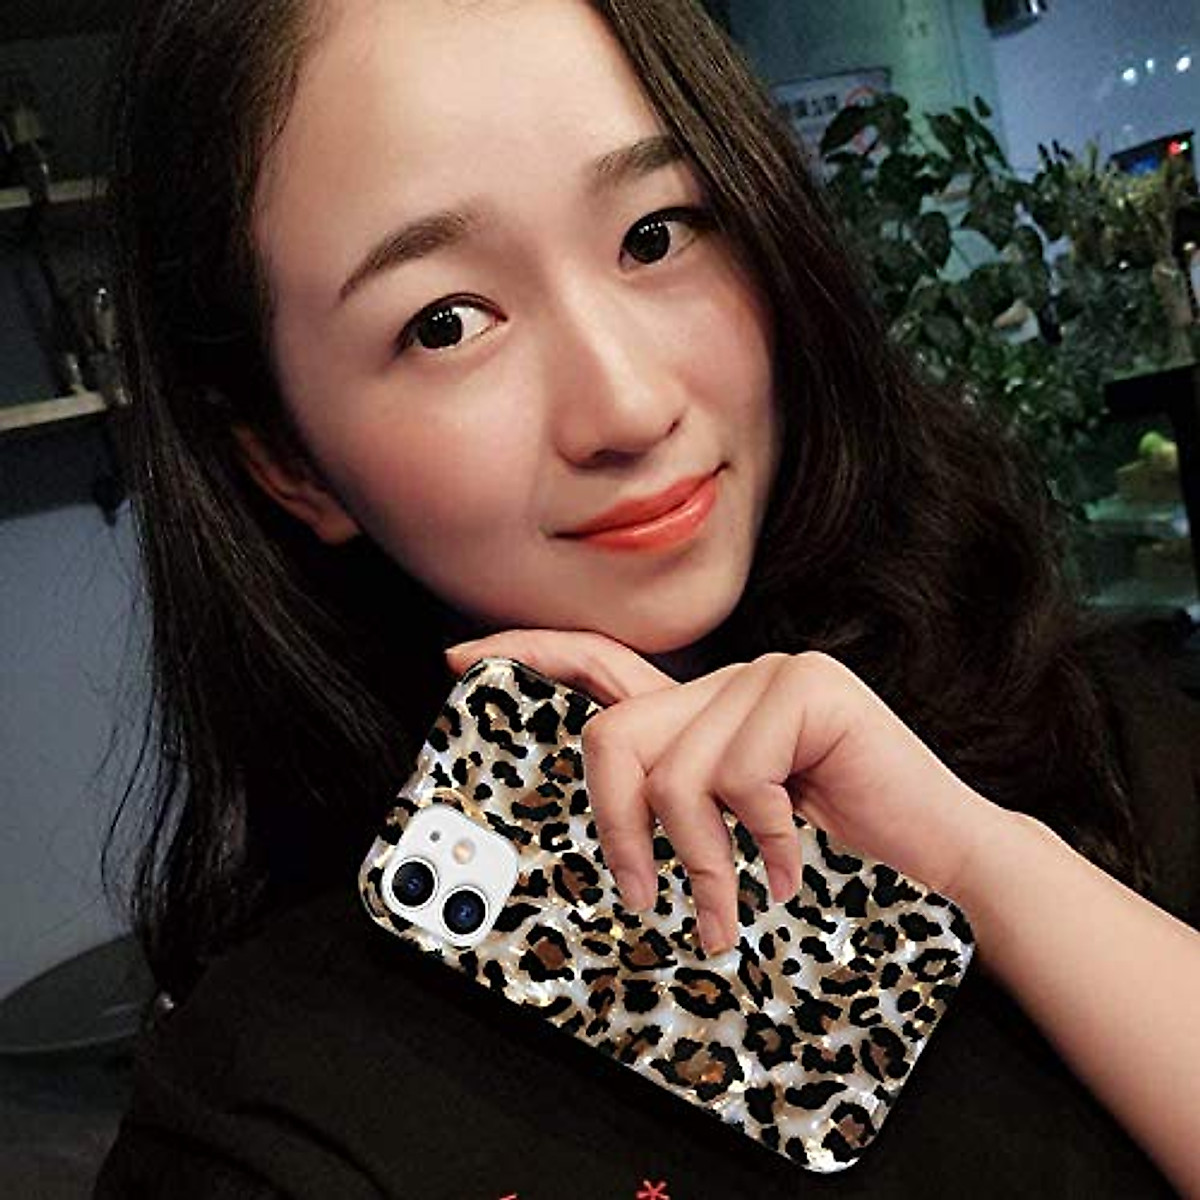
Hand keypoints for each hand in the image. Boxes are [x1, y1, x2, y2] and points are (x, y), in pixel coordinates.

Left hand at [445, 630, 1009, 952]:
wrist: (943, 868)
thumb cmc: (835, 862)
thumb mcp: (732, 839)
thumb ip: (672, 815)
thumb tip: (604, 844)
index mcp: (701, 713)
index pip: (598, 666)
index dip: (526, 655)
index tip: (460, 657)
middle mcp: (726, 682)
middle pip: (617, 736)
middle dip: (621, 832)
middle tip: (645, 898)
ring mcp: (769, 676)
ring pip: (676, 771)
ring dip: (703, 863)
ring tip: (738, 907)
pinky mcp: (811, 687)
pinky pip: (739, 774)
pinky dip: (763, 843)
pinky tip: (796, 863)